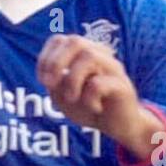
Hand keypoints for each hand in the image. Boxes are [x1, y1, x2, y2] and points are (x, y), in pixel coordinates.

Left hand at [36, 35, 165, 161]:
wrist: (118, 126)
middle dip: (56, 63)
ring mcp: (112, 68)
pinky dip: (89, 98)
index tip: (43, 81)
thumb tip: (50, 76)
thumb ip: (54, 84)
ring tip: (72, 98)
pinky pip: (99, 84)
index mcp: (83, 53)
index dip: (45, 58)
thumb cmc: (88, 108)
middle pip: (75, 41)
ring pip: (89, 56)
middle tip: (51, 86)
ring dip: (72, 80)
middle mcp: (99, 55)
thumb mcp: (63, 98)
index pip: (60, 40)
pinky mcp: (123, 85)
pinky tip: (94, 108)